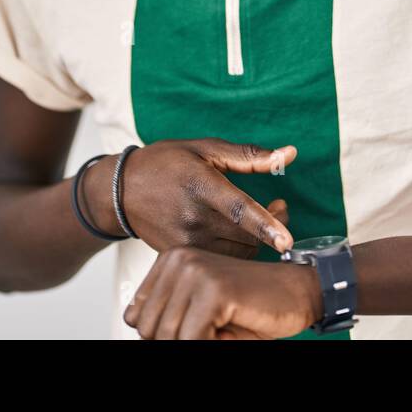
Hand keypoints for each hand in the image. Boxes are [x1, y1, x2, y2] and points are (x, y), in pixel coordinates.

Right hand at [81, 138, 296, 256]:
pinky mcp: (181, 256)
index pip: (239, 210)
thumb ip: (249, 155)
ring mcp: (185, 241)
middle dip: (272, 226)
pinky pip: (221, 262)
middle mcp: (192, 217)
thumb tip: (289, 154)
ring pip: (238, 252)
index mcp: (200, 185)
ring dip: (255, 240)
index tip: (287, 242)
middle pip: (246, 236)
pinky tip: (236, 234)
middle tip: (280, 207)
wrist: (121, 191)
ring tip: (256, 221)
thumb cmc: (166, 163)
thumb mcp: (205, 149)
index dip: (266, 226)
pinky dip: (236, 250)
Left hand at [123, 245, 322, 339]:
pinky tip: (231, 331)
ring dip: (198, 342)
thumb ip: (167, 318)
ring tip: (223, 329)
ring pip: (168, 336)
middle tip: (213, 331)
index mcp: (171, 261)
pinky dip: (212, 345)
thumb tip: (136, 329)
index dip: (165, 335)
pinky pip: (192, 339)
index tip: (196, 328)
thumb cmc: (252, 306)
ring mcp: (196, 272)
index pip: (136, 317)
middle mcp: (179, 260)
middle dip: (180, 341)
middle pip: (149, 329)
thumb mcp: (198, 312)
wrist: (300, 293)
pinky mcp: (215, 290)